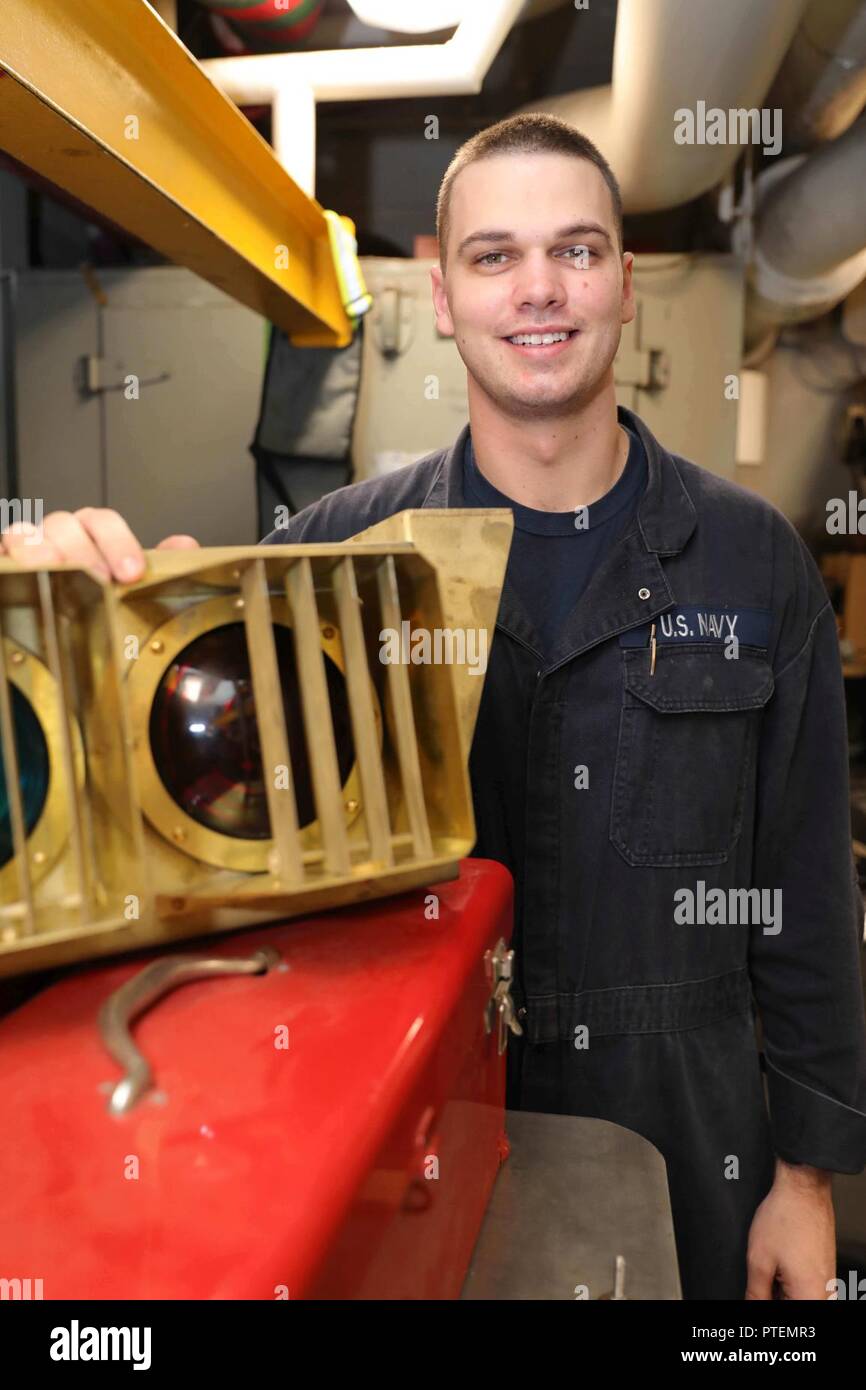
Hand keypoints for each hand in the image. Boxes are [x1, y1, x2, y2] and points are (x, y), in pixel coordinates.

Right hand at [0, 507, 199, 582]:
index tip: (132, 572)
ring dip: (38, 551)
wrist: (61, 625)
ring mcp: (25, 549)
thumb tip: (184, 546)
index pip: (102, 521)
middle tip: (98, 580)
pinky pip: (0, 556)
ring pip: (24, 535)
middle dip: (82, 551)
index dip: (118, 542)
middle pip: (63, 525)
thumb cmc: (95, 596)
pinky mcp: (3, 565)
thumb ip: (159, 564)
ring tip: (51, 570)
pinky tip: (14, 572)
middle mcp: (56, 535)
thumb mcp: (130, 582)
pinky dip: (5, 560)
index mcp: (89, 532)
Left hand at [745, 1160, 835, 1298]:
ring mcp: (826, 1280)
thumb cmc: (786, 1217)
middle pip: (794, 1307)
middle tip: (762, 1282)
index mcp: (810, 1295)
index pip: (785, 1318)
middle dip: (773, 1298)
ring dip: (780, 1291)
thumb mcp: (759, 1259)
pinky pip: (806, 1287)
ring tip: (770, 1271)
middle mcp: (824, 1291)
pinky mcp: (823, 1269)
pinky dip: (789, 1282)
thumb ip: (756, 1293)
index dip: (765, 1306)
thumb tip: (751, 1306)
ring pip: (798, 1297)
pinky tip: (778, 1267)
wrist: (803, 1189)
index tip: (757, 1296)